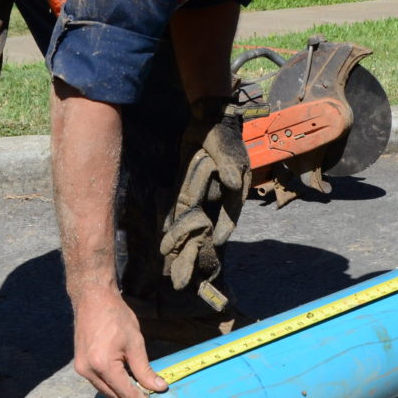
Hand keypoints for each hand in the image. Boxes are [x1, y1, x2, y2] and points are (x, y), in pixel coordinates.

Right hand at [71, 289, 168, 397]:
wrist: (93, 299)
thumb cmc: (116, 317)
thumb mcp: (135, 342)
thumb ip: (145, 369)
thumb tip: (159, 388)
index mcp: (103, 365)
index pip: (125, 393)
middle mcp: (88, 371)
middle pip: (114, 396)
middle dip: (132, 397)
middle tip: (149, 390)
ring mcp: (81, 369)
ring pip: (105, 391)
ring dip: (121, 391)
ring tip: (138, 382)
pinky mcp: (79, 365)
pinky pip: (98, 383)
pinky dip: (111, 383)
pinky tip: (123, 374)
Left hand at [159, 98, 247, 291]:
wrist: (207, 121)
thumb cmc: (221, 136)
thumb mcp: (227, 149)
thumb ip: (229, 167)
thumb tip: (233, 184)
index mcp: (233, 192)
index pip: (228, 216)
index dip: (222, 230)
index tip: (215, 244)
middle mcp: (218, 199)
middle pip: (207, 228)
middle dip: (197, 251)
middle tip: (185, 276)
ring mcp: (202, 196)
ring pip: (192, 225)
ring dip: (182, 244)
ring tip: (172, 266)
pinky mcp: (187, 190)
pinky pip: (180, 212)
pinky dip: (173, 226)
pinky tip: (164, 241)